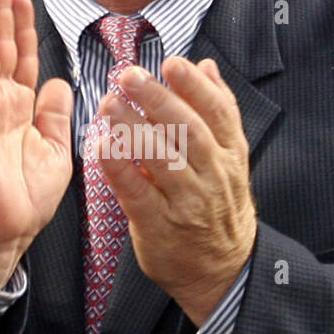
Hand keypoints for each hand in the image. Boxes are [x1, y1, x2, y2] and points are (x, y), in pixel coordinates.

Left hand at [96, 57, 256, 326]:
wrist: (223, 270)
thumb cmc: (217, 207)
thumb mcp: (230, 158)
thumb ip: (217, 111)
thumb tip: (206, 65)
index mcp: (230, 154)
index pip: (218, 113)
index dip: (196, 86)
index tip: (172, 62)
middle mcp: (212, 175)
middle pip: (188, 130)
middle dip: (158, 99)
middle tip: (129, 75)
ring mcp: (187, 202)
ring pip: (163, 158)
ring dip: (134, 128)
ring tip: (109, 104)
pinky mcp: (160, 226)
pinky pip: (138, 194)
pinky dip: (120, 170)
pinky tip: (103, 148)